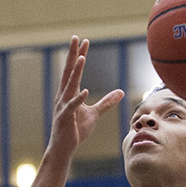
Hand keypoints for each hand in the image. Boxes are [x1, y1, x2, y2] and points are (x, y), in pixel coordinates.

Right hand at [46, 36, 123, 159]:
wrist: (63, 148)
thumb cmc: (75, 130)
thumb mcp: (94, 114)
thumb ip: (106, 102)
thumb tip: (121, 92)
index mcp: (69, 93)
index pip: (74, 70)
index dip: (79, 55)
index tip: (84, 41)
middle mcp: (64, 96)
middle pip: (69, 71)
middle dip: (73, 54)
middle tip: (76, 38)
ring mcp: (63, 106)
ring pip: (70, 85)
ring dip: (76, 72)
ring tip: (82, 58)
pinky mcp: (65, 118)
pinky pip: (72, 107)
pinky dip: (78, 99)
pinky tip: (85, 91)